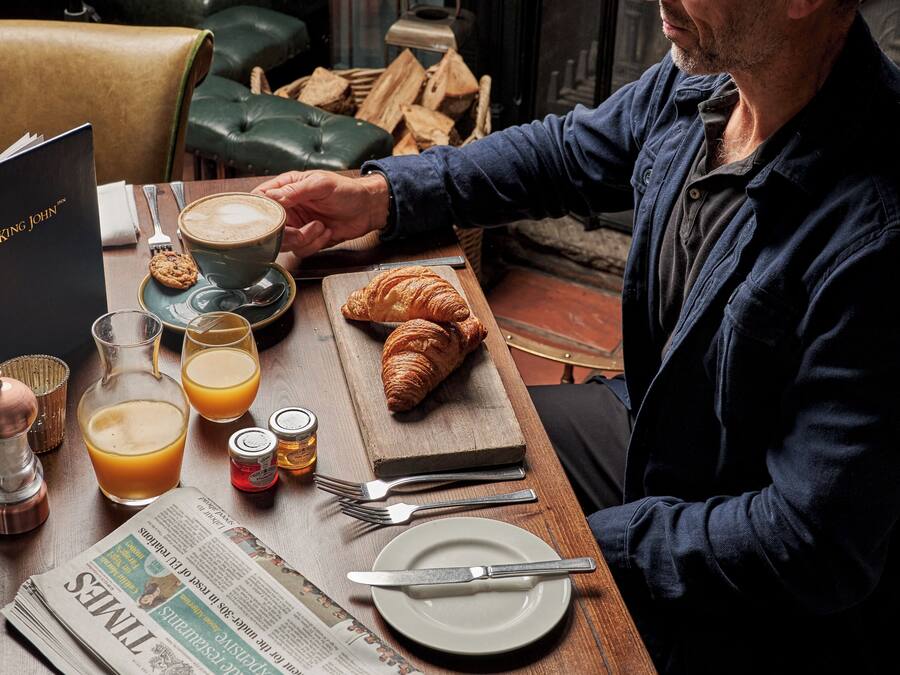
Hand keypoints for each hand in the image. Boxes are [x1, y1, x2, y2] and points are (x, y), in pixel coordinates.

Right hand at [252, 170, 389, 258]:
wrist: (367, 209)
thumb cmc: (347, 190)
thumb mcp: (321, 184)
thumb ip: (295, 190)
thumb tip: (272, 197)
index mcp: (286, 188)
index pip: (260, 199)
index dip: (261, 211)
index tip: (272, 218)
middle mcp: (288, 208)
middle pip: (269, 227)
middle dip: (285, 233)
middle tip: (299, 230)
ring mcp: (296, 225)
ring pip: (284, 242)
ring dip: (304, 238)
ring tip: (321, 226)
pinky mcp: (307, 239)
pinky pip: (301, 250)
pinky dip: (315, 244)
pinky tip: (327, 232)